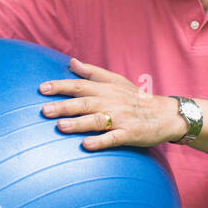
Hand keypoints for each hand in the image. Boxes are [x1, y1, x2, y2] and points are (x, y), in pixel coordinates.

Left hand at [39, 57, 184, 150]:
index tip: (42, 88)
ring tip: (60, 126)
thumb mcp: (116, 81)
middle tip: (44, 110)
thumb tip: (71, 62)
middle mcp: (111, 102)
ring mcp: (121, 119)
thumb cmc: (136, 98)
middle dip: (64, 106)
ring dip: (78, 123)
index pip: (80, 85)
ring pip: (97, 120)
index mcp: (106, 89)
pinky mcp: (130, 134)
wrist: (165, 114)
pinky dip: (100, 141)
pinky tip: (87, 145)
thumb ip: (92, 73)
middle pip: (84, 103)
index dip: (61, 86)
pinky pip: (114, 138)